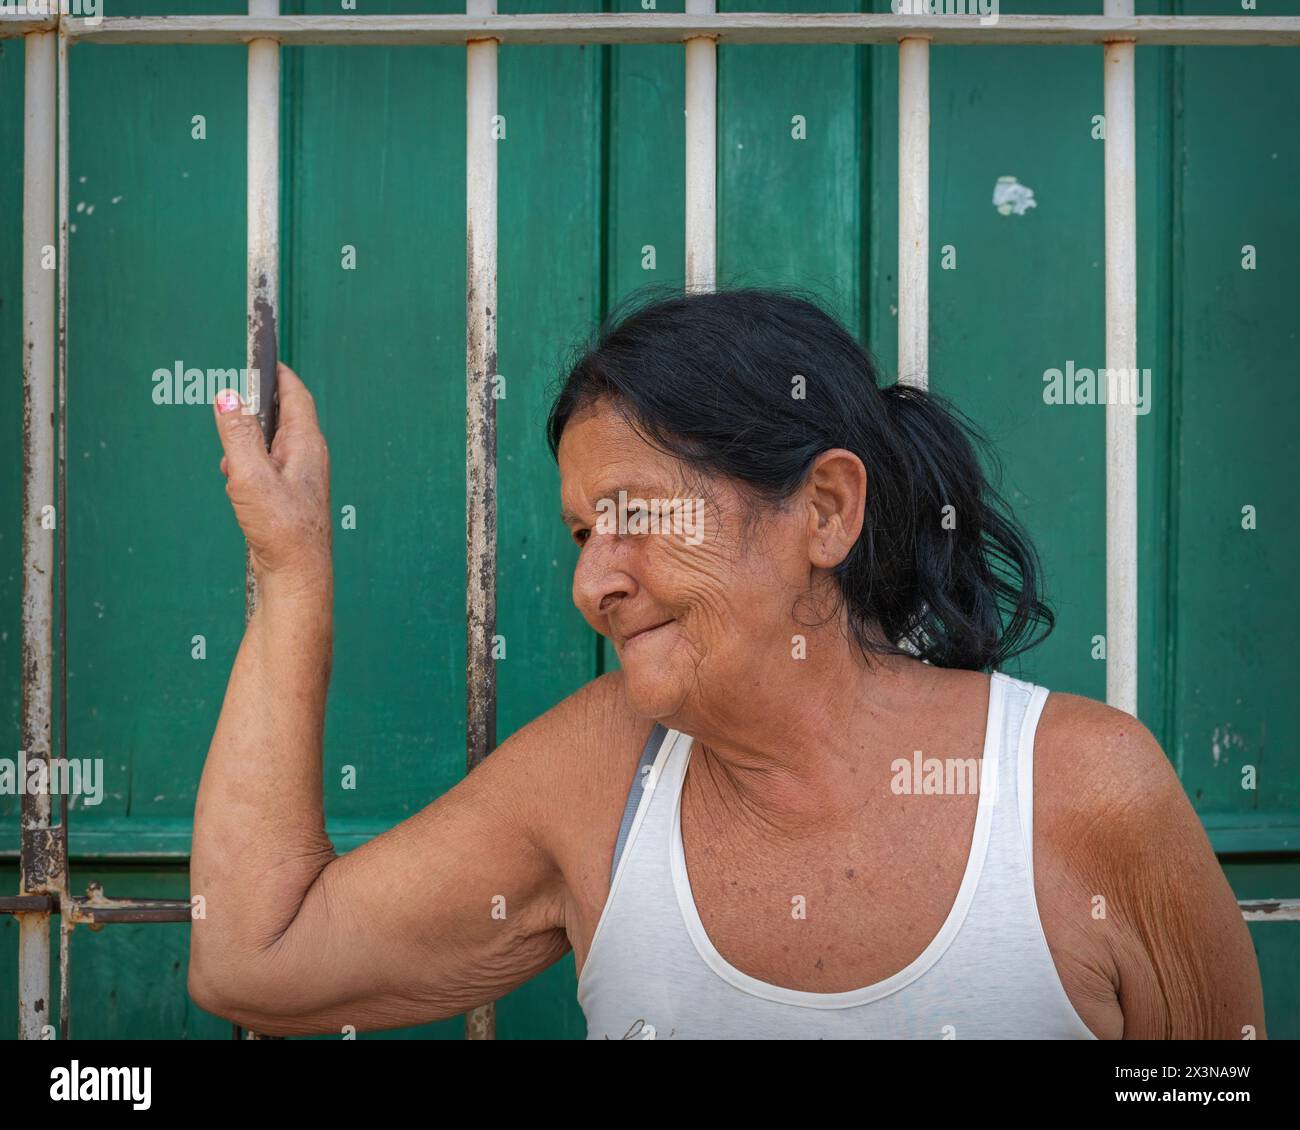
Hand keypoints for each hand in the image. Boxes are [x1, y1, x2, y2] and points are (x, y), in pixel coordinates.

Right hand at [213, 362, 331, 597]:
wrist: (297, 576)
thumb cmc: (281, 529)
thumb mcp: (250, 475)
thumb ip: (238, 434)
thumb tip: (229, 396)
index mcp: (307, 443)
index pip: (296, 394)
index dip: (278, 374)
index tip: (261, 357)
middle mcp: (308, 457)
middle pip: (283, 416)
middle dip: (254, 410)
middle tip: (231, 409)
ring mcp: (300, 477)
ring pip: (271, 443)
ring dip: (247, 443)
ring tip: (231, 461)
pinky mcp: (290, 496)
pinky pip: (266, 467)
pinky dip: (248, 466)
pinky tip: (236, 483)